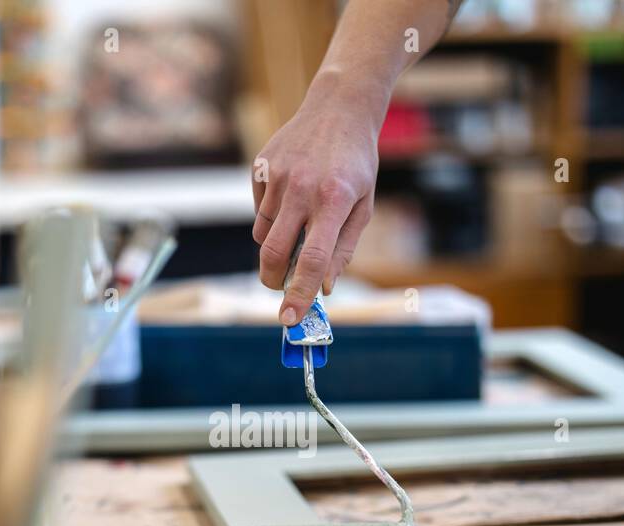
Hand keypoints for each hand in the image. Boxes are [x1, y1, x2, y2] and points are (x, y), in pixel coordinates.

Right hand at [252, 78, 381, 324]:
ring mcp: (278, 176)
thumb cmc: (356, 164)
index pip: (314, 259)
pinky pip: (259, 209)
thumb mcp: (364, 206)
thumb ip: (343, 249)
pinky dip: (271, 216)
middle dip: (274, 280)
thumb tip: (324, 288)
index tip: (290, 319)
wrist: (339, 108)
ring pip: (263, 234)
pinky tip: (291, 194)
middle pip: (275, 253)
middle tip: (280, 288)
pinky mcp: (261, 167)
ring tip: (298, 223)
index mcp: (334, 201)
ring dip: (276, 245)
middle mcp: (303, 189)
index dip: (300, 293)